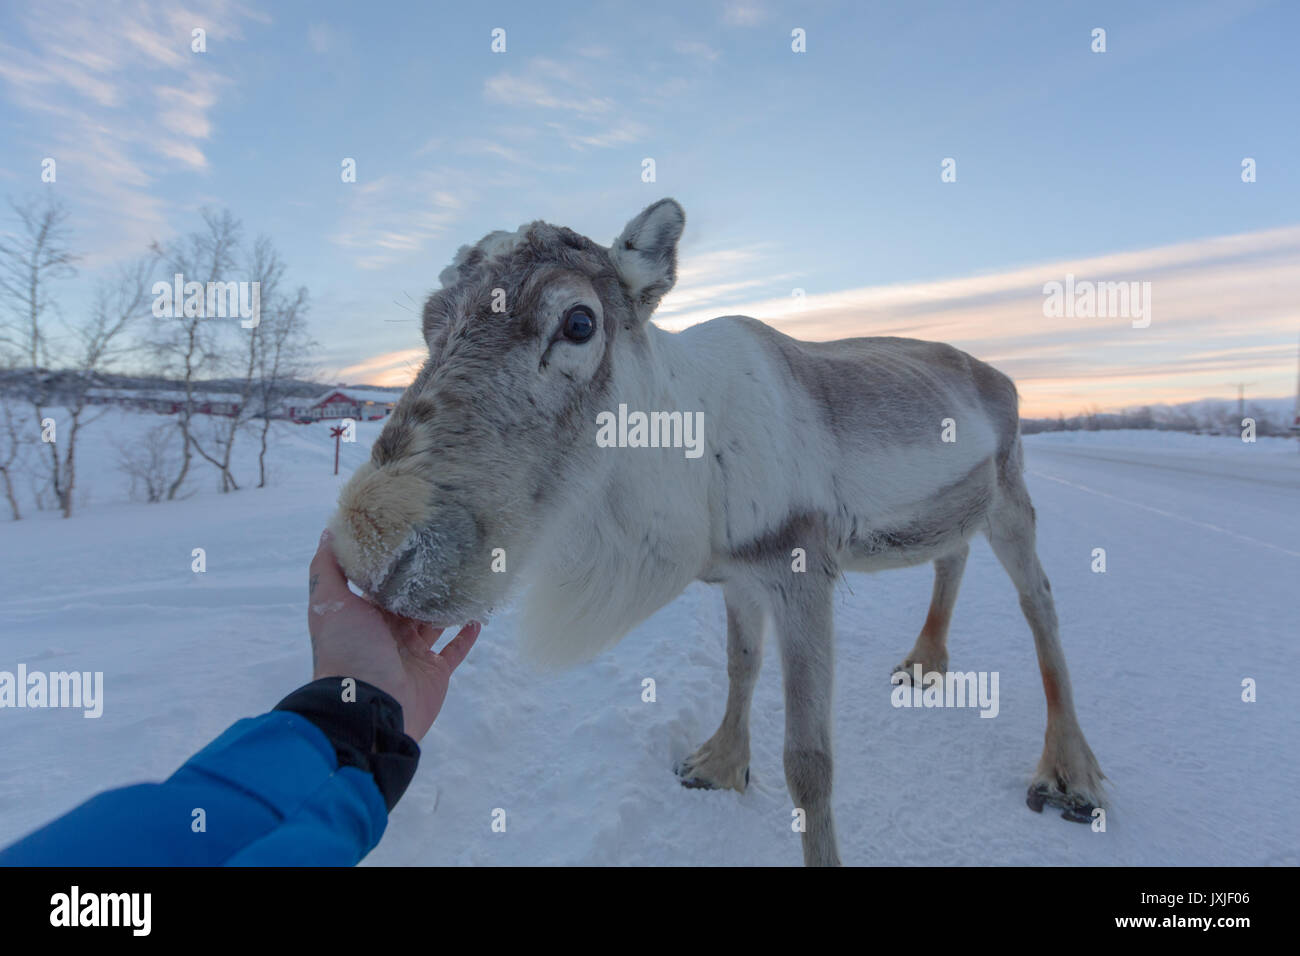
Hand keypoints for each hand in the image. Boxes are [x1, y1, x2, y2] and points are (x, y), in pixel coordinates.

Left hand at [307, 529, 479, 739]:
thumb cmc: (348, 651)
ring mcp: (413, 654)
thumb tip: (329, 531)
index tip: (410, 538)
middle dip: (424, 584)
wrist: (369, 706)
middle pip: (410, 603)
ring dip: (448, 606)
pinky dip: (466, 636)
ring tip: (465, 580)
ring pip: (435, 623)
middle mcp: (387, 634)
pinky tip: (476, 617)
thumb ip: (327, 569)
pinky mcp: (435, 672)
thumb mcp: (330, 603)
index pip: (380, 586)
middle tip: (447, 554)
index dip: (392, 566)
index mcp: (364, 617)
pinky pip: (454, 651)